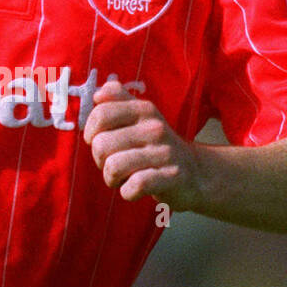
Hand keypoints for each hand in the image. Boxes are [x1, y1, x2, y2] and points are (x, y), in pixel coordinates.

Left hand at [83, 79, 201, 211]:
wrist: (196, 172)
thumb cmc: (157, 146)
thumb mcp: (141, 118)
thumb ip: (118, 101)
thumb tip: (98, 94)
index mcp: (144, 110)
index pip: (102, 113)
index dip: (90, 131)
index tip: (96, 140)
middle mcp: (155, 128)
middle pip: (102, 144)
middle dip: (99, 159)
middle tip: (113, 163)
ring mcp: (165, 153)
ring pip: (114, 166)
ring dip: (111, 178)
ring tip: (122, 178)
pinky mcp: (172, 177)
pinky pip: (135, 185)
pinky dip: (128, 192)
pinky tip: (134, 189)